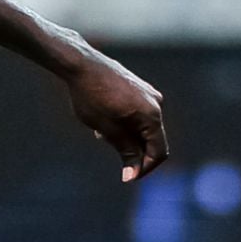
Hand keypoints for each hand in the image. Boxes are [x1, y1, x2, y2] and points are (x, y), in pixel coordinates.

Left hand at [63, 55, 168, 182]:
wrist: (82, 65)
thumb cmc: (91, 97)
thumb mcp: (107, 129)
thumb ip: (124, 151)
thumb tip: (133, 174)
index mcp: (152, 115)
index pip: (159, 152)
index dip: (144, 168)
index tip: (126, 177)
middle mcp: (156, 104)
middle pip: (152, 140)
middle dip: (131, 149)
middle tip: (105, 142)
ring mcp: (149, 94)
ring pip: (143, 128)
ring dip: (125, 136)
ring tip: (100, 129)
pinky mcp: (140, 89)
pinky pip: (139, 115)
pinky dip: (125, 124)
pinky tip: (103, 119)